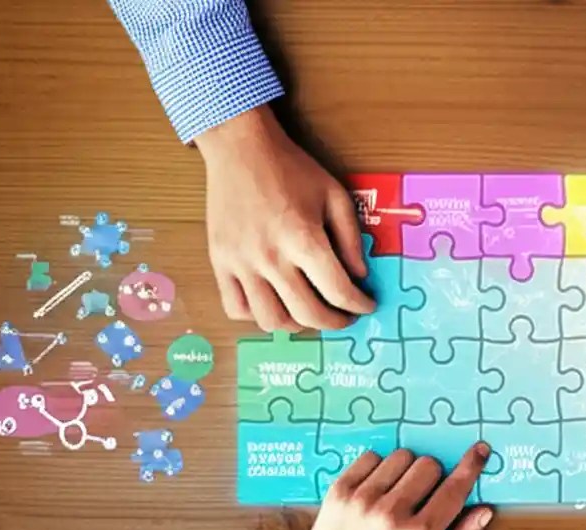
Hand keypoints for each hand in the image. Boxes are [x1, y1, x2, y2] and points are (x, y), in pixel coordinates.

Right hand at [195, 106, 373, 331]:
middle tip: (343, 317)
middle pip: (307, 314)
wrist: (240, 149)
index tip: (366, 306)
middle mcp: (270, 257)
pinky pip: (235, 307)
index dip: (358, 306)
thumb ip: (351, 239)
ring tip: (308, 311)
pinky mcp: (219, 262)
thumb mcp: (334, 196)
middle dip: (333, 323)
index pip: (338, 291)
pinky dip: (256, 315)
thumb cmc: (291, 169)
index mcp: (303, 238)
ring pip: (270, 320)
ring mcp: (240, 263)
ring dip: (296, 325)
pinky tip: (272, 302)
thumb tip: (359, 276)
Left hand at [279, 445, 493, 529]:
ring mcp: (362, 500)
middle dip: (434, 477)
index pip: (454, 489)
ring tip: (397, 494)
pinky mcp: (340, 490)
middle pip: (429, 465)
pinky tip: (376, 490)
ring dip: (407, 470)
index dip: (471, 466)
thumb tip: (484, 511)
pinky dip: (379, 467)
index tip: (479, 451)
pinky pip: (371, 456)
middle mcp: (391, 515)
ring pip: (402, 457)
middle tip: (424, 497)